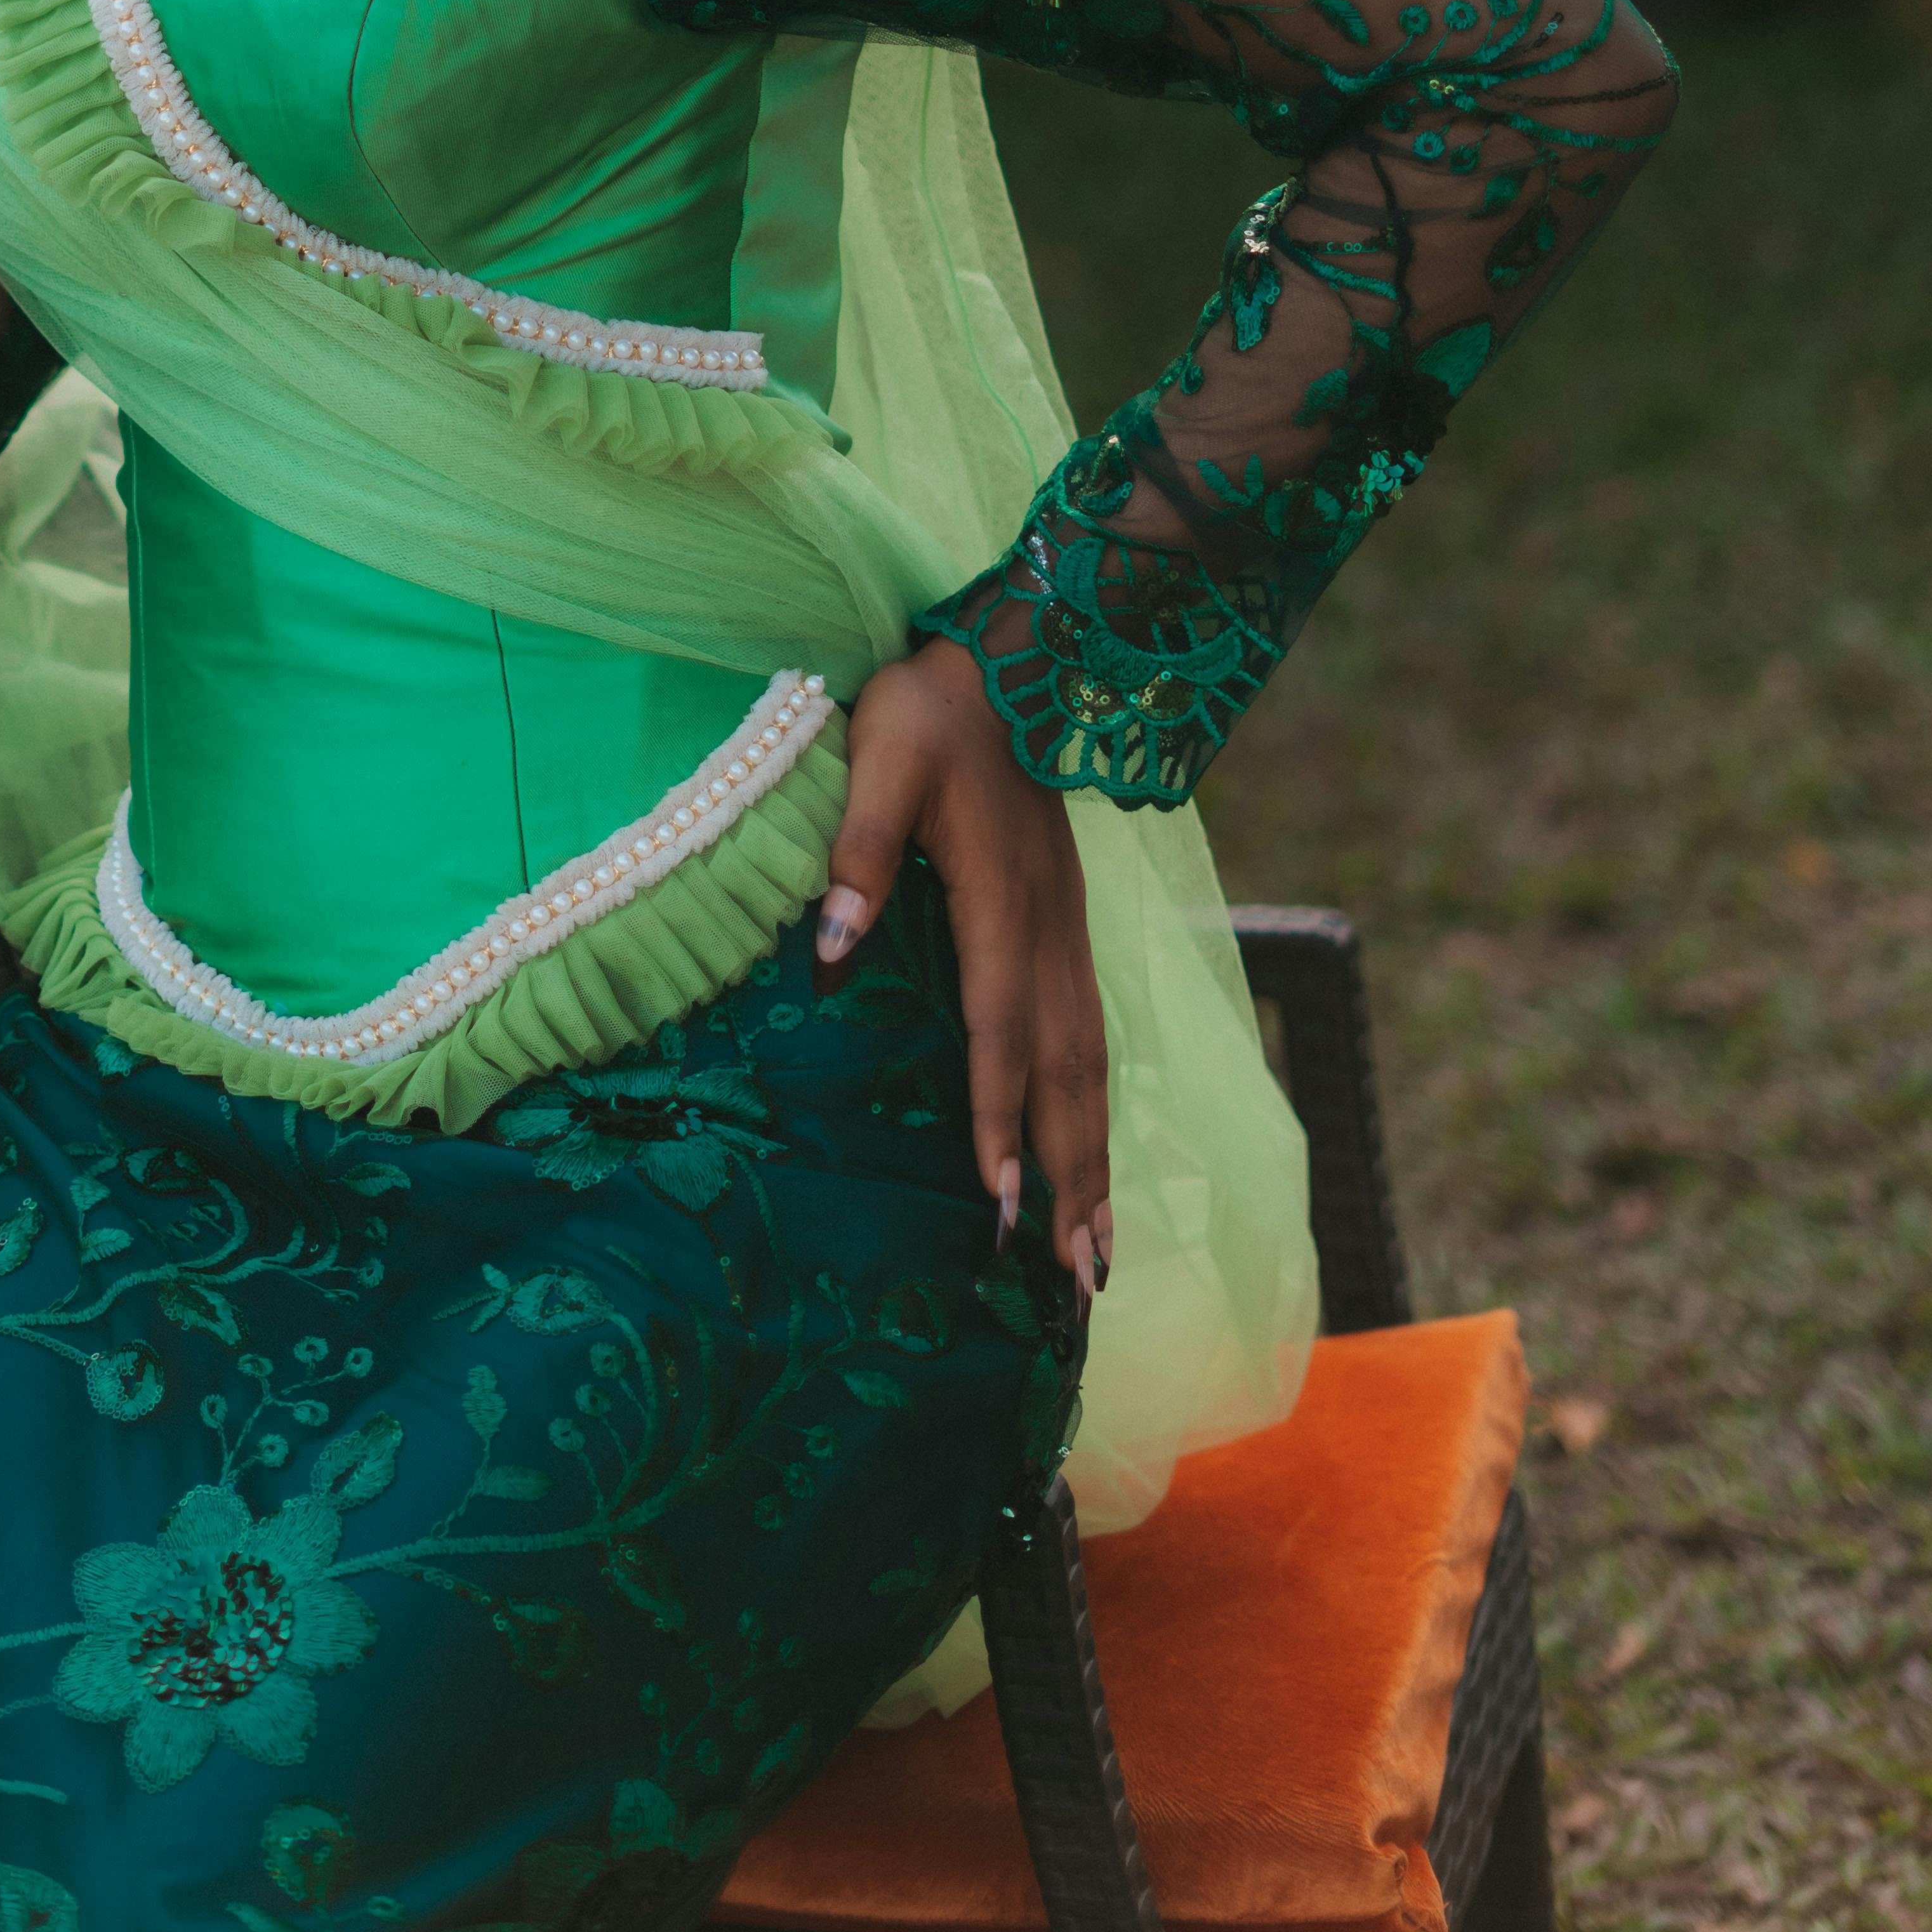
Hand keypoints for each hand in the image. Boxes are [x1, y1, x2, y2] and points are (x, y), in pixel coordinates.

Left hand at [818, 635, 1113, 1307]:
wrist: (1017, 656)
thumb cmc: (932, 706)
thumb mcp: (878, 755)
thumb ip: (859, 850)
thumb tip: (830, 951)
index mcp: (1002, 900)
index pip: (1000, 1031)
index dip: (1002, 1120)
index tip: (1000, 1204)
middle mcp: (1049, 929)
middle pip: (1067, 1072)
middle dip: (1075, 1175)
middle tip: (1080, 1275)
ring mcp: (1069, 927)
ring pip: (1090, 1060)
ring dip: (1096, 1153)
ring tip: (1101, 1245)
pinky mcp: (1068, 921)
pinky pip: (1090, 1030)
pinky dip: (1093, 1100)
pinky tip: (1092, 1141)